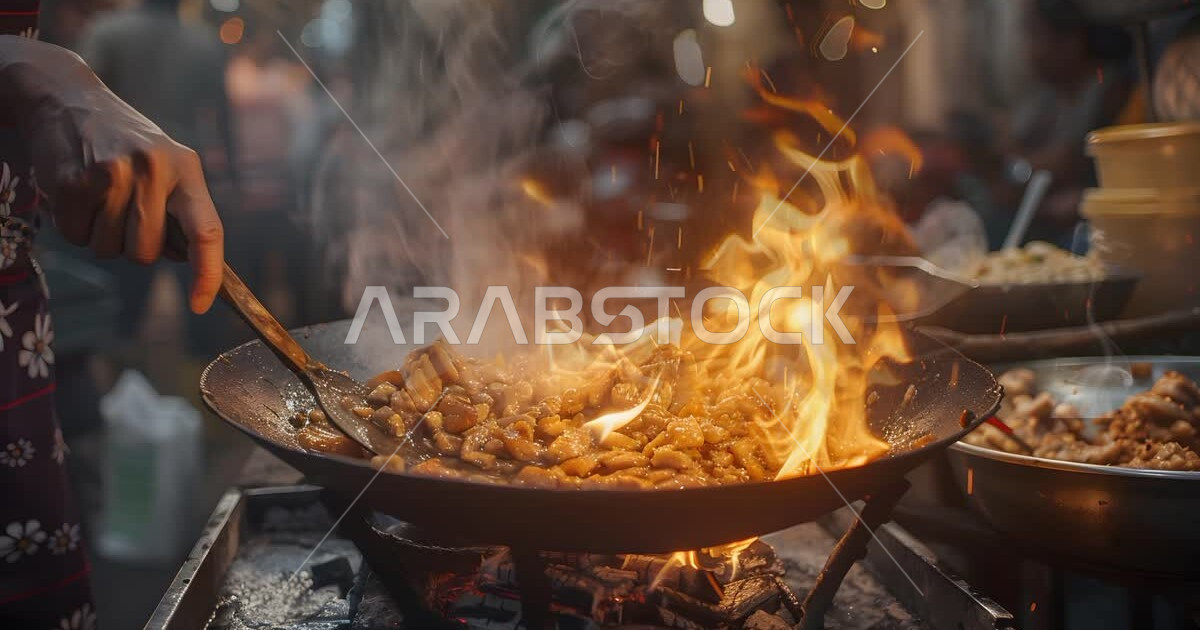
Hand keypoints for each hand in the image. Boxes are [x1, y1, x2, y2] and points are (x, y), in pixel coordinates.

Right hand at [2, 38, 223, 312]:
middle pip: (147, 253)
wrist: (67, 97)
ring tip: (99, 196)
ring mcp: (111, 176)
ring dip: (100, 235)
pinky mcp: (72, 182)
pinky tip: (77, 193)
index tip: (200, 303)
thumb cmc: (124, 141)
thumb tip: (185, 259)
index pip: (207, 232)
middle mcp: (153, 171)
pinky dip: (73, 226)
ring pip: (109, 250)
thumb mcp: (165, 164)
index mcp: (186, 169)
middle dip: (133, 246)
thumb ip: (179, 210)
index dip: (207, 274)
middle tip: (122, 212)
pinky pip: (76, 237)